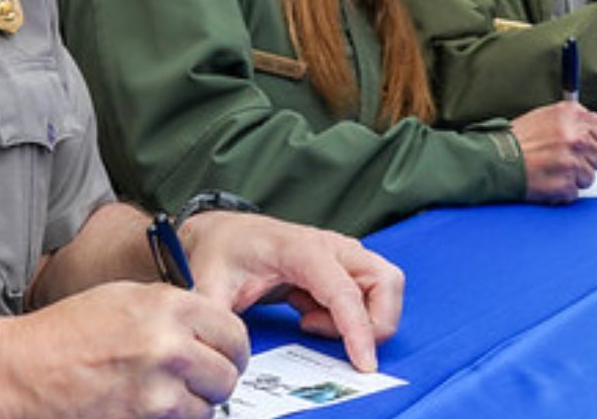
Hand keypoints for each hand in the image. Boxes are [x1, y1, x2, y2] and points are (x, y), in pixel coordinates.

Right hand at [4, 280, 247, 416]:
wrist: (19, 371)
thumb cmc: (62, 334)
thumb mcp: (123, 299)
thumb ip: (170, 310)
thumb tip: (207, 326)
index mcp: (168, 306)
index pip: (233, 332)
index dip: (231, 348)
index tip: (225, 355)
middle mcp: (169, 344)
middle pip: (227, 374)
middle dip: (215, 380)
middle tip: (197, 380)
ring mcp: (158, 389)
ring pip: (208, 407)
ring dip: (193, 404)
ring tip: (163, 394)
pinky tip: (146, 407)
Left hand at [180, 212, 401, 372]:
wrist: (224, 233)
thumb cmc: (223, 251)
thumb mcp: (211, 284)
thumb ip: (216, 313)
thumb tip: (222, 346)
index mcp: (301, 249)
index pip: (345, 291)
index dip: (359, 329)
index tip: (365, 364)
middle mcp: (331, 246)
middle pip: (384, 282)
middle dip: (373, 323)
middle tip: (320, 333)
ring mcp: (342, 253)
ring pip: (385, 286)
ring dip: (362, 318)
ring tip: (311, 322)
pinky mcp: (344, 265)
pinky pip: (370, 293)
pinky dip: (351, 315)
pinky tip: (310, 314)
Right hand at [509, 101, 596, 203]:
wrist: (494, 160)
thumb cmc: (516, 140)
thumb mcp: (545, 116)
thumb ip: (572, 121)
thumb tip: (593, 131)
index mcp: (571, 115)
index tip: (591, 146)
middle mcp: (575, 137)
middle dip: (583, 160)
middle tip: (561, 159)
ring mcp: (572, 162)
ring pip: (589, 176)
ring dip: (573, 177)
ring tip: (551, 169)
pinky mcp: (566, 184)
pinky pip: (575, 192)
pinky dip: (562, 190)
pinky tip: (547, 180)